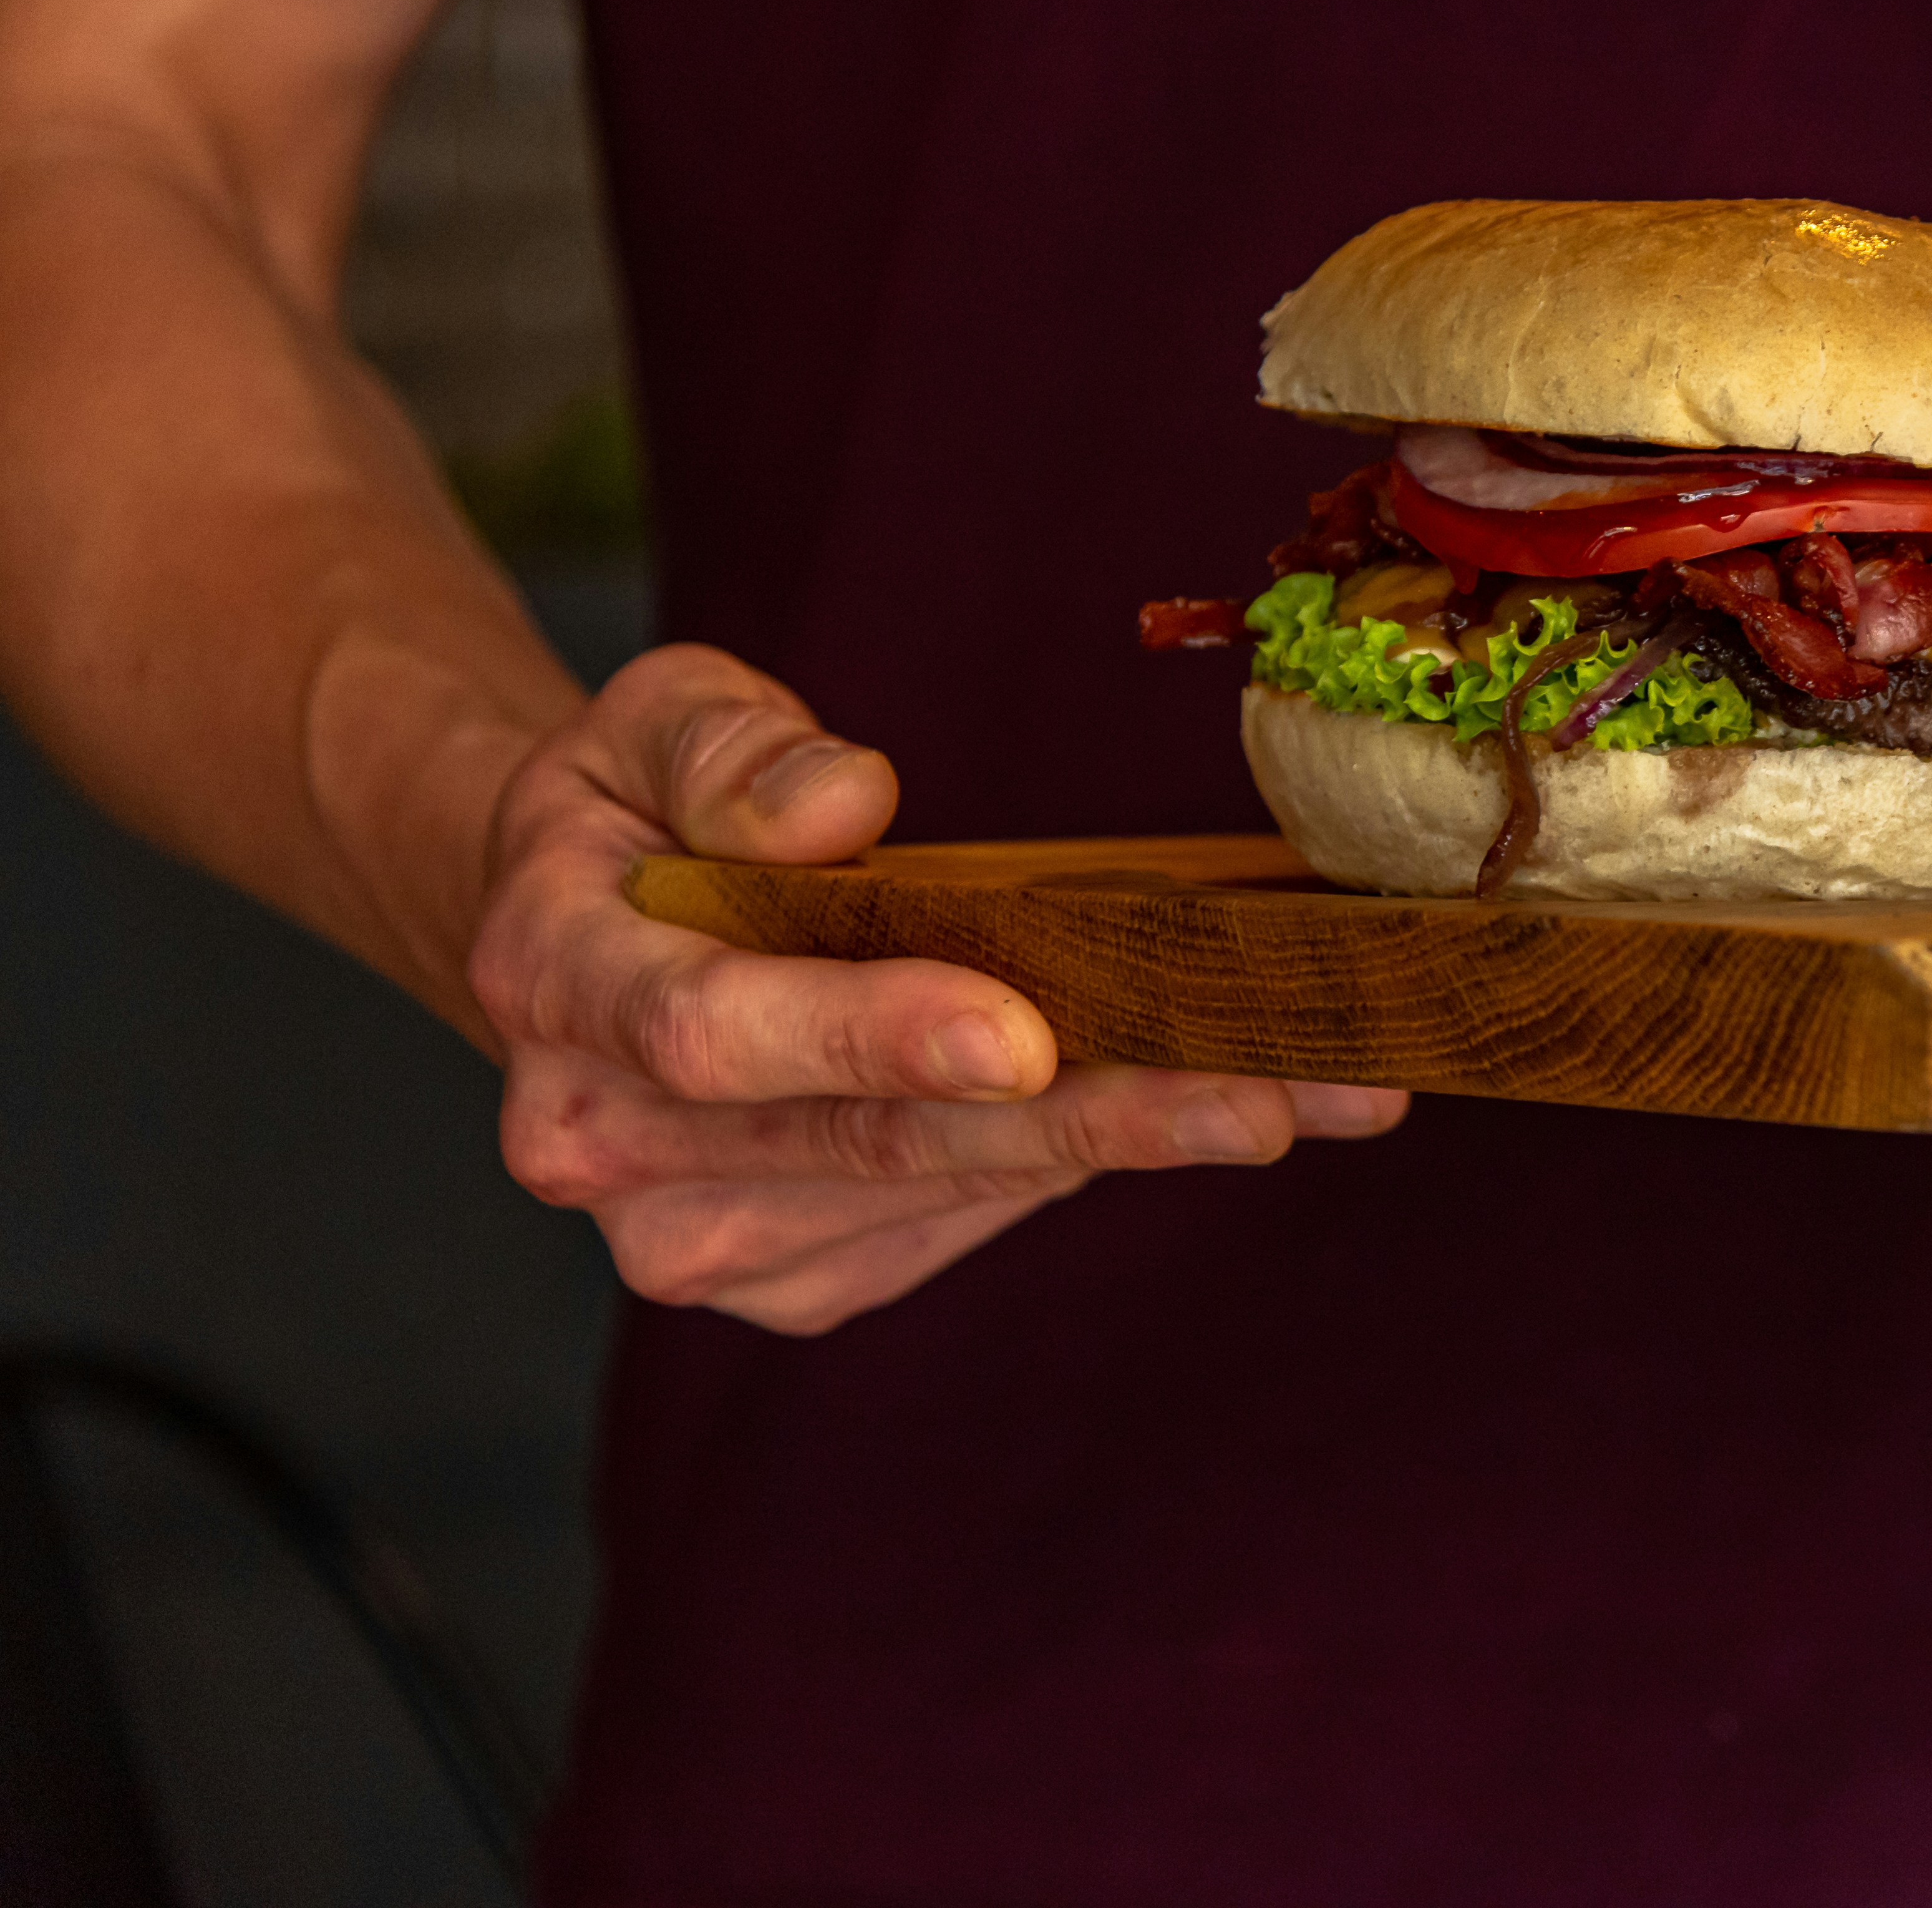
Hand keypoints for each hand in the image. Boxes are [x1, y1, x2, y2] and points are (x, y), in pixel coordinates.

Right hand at [469, 644, 1404, 1332]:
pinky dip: (1089, 1169)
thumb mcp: (654, 717)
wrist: (589, 938)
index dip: (873, 1033)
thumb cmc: (642, 809)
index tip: (1024, 1032)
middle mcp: (605, 1144)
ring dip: (1135, 1144)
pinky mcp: (796, 1277)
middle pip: (874, 1140)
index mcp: (555, 981)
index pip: (715, 1033)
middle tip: (1272, 1086)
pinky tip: (1203, 1109)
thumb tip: (842, 804)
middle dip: (1090, 1113)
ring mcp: (699, 1236)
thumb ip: (730, 748)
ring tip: (1314, 1089)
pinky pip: (962, 1224)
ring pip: (946, 1192)